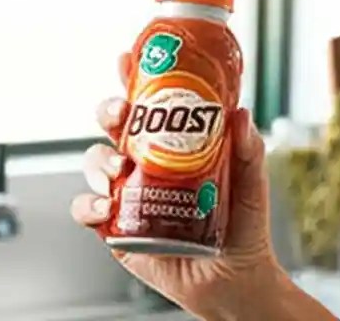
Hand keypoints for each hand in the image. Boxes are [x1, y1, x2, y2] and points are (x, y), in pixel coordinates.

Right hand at [70, 53, 283, 319]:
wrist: (234, 278)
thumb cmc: (244, 226)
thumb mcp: (252, 182)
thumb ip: (249, 149)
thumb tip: (240, 113)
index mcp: (177, 145)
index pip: (150, 105)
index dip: (134, 80)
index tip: (126, 60)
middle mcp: (147, 164)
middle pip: (114, 127)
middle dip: (109, 111)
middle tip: (121, 114)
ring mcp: (129, 194)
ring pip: (96, 162)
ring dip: (100, 159)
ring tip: (121, 167)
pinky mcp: (117, 227)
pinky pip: (87, 210)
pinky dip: (89, 204)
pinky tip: (107, 206)